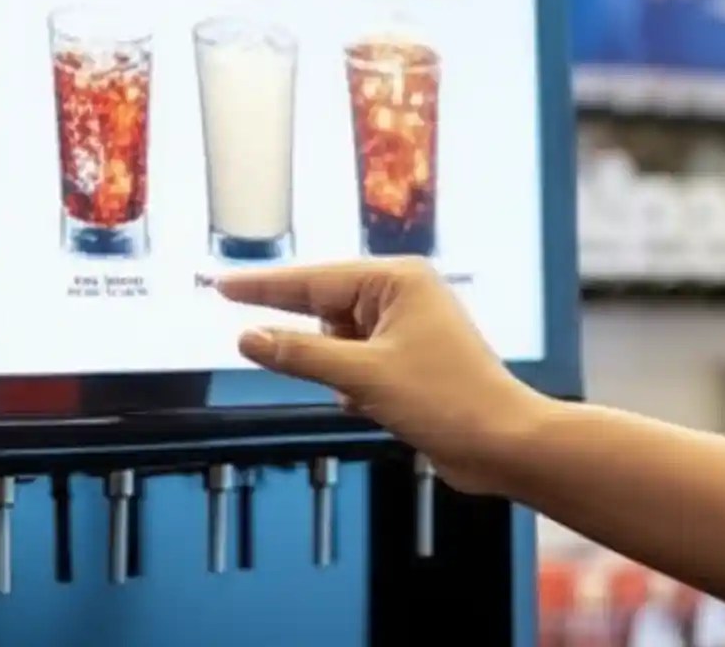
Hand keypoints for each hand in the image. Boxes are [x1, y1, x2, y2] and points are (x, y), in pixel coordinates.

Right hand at [217, 257, 551, 493]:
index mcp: (396, 281)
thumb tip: (249, 337)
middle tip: (331, 372)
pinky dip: (355, 386)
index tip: (221, 285)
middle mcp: (401, 296)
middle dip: (320, 349)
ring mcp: (406, 329)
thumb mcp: (362, 375)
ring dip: (340, 373)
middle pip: (324, 312)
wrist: (503, 444)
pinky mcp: (408, 361)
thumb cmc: (450, 400)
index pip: (311, 280)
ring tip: (372, 395)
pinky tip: (377, 406)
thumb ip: (299, 353)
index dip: (262, 288)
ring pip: (337, 344)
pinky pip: (355, 365)